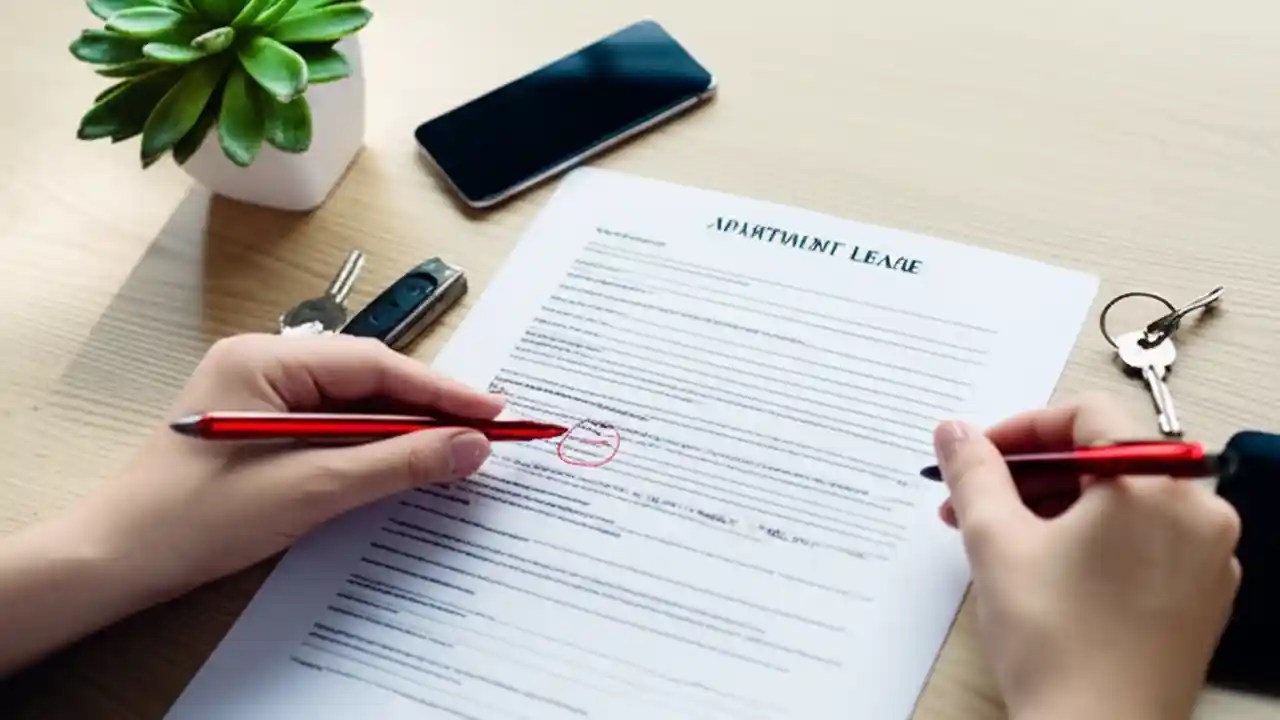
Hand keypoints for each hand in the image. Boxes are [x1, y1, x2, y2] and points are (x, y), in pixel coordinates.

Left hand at [0, 334, 501, 672]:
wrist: (115, 562)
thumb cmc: (194, 519)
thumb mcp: (310, 490)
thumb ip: (397, 464)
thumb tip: (470, 447)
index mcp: (264, 358)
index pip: (374, 366)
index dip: (441, 390)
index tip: (494, 410)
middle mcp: (262, 364)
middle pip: (368, 379)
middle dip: (428, 408)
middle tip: (490, 430)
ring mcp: (260, 396)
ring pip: (354, 404)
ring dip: (404, 427)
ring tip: (459, 446)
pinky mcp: (262, 430)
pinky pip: (333, 427)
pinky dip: (372, 446)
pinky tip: (405, 461)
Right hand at [933, 395, 1240, 719]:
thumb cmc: (1055, 644)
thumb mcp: (995, 542)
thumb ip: (974, 472)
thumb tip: (954, 431)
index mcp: (1152, 485)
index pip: (1086, 416)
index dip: (1022, 428)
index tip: (980, 454)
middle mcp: (1196, 510)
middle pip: (1104, 460)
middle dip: (1029, 476)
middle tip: (973, 499)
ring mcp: (1207, 556)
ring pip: (1122, 502)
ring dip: (1055, 508)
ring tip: (998, 538)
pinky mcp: (1203, 594)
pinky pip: (1145, 540)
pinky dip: (1094, 540)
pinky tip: (1045, 567)